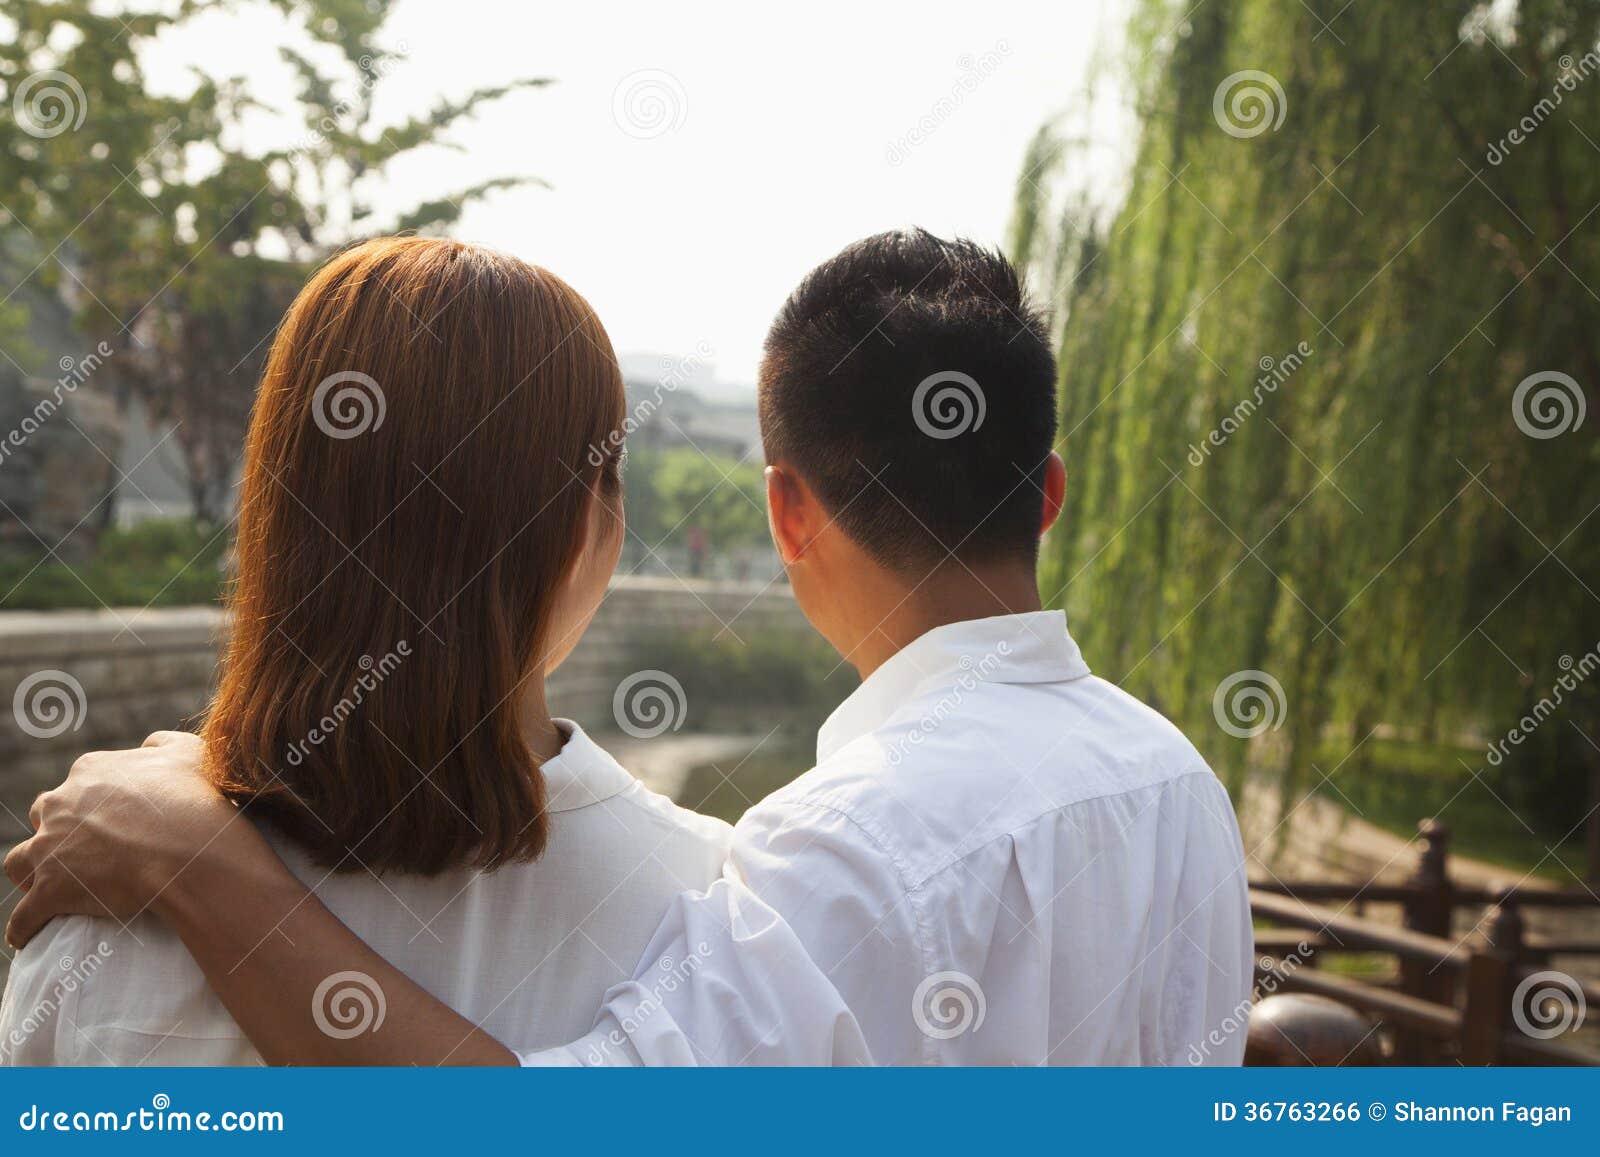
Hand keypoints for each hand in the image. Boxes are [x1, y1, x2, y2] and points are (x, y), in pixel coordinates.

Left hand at [3, 730, 246, 947]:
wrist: (188, 849)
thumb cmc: (195, 799)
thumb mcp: (188, 753)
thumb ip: (162, 744)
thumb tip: (148, 746)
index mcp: (92, 771)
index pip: (78, 783)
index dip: (93, 802)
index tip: (112, 819)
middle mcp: (61, 804)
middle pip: (43, 816)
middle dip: (55, 831)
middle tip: (82, 849)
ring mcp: (51, 848)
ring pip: (19, 861)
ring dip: (29, 873)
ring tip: (45, 887)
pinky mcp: (50, 890)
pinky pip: (24, 915)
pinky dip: (24, 926)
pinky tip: (28, 936)